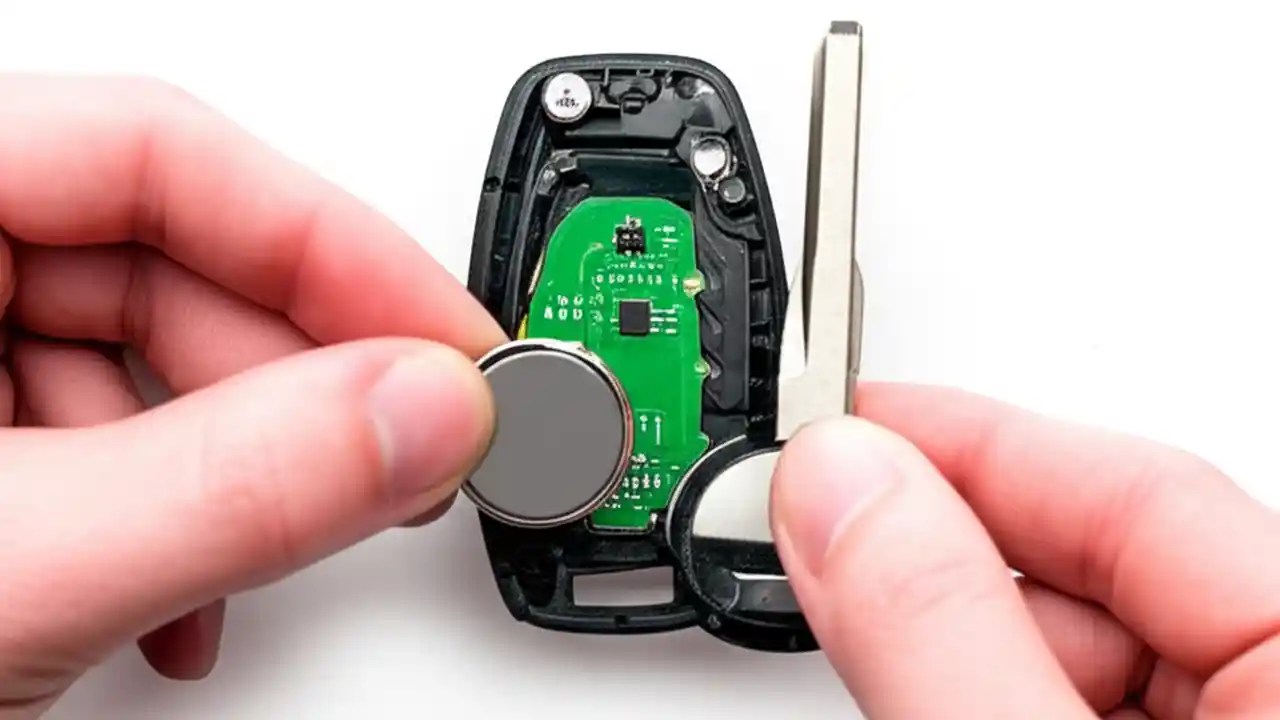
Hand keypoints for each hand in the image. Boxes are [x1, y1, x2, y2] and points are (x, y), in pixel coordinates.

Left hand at [0, 76, 501, 715]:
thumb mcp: (16, 567)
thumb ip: (235, 483)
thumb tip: (426, 414)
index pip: (163, 154)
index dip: (334, 246)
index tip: (450, 343)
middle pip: (168, 258)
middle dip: (305, 377)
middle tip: (409, 454)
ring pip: (143, 355)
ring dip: (242, 461)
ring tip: (279, 551)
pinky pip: (95, 427)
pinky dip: (169, 505)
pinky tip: (182, 591)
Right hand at [770, 383, 1278, 718]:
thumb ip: (944, 629)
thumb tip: (845, 484)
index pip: (1145, 493)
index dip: (972, 442)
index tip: (847, 425)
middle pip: (1105, 566)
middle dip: (946, 543)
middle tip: (821, 525)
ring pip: (1081, 645)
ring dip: (956, 626)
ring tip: (855, 621)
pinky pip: (1077, 703)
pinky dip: (982, 684)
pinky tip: (921, 685)